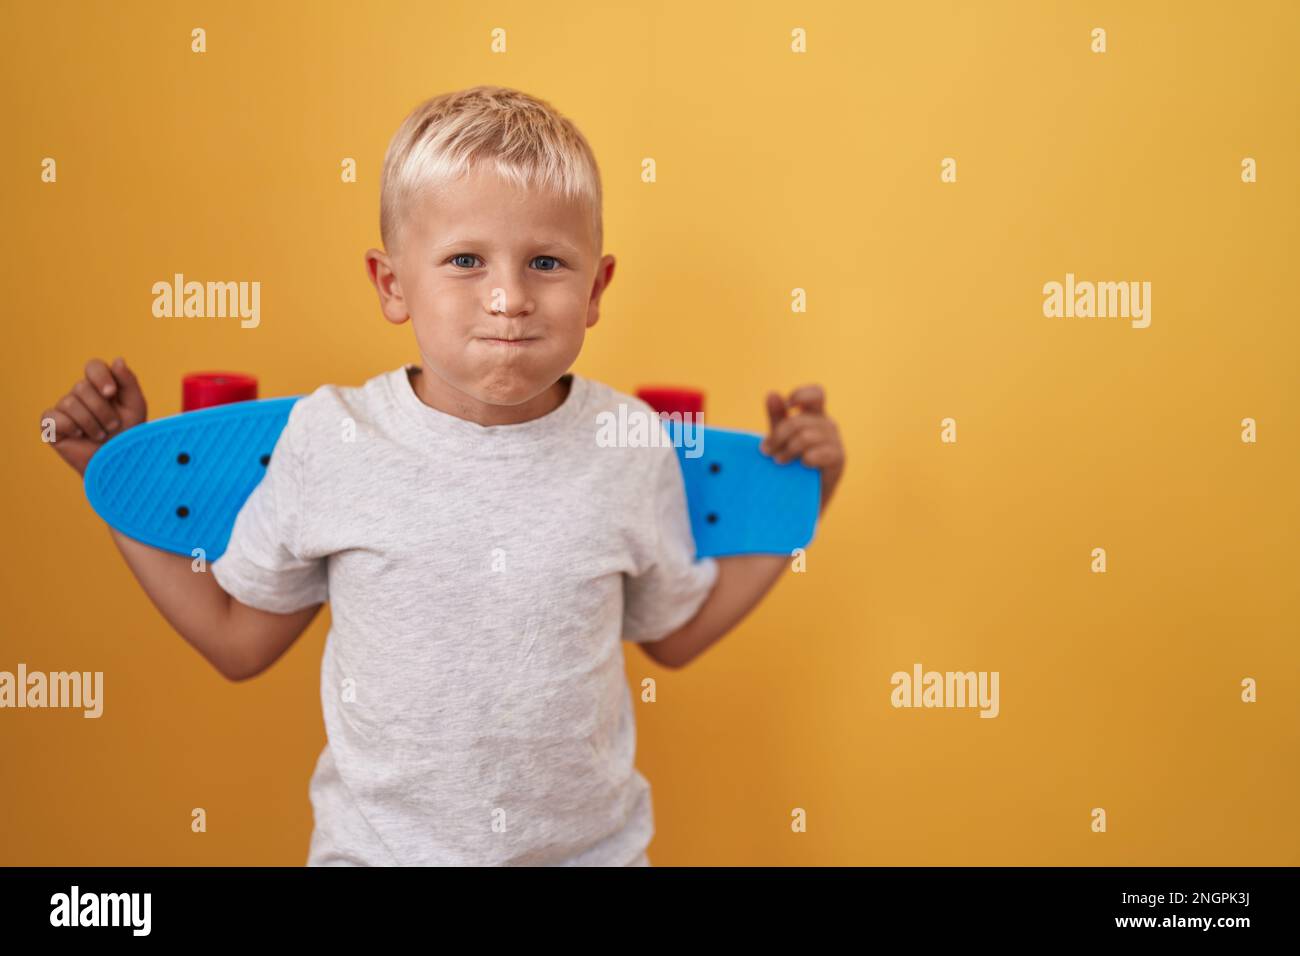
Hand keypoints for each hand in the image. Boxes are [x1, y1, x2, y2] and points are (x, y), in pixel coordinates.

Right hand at [40, 357, 148, 476]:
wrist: (119, 464)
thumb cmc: (129, 436)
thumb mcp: (135, 407)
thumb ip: (128, 382)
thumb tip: (117, 360)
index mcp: (100, 386)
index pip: (93, 366)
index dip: (100, 376)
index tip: (111, 393)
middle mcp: (80, 394)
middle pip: (81, 386)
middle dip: (102, 410)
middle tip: (113, 426)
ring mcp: (64, 409)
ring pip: (69, 402)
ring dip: (90, 423)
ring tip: (101, 436)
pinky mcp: (51, 425)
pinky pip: (53, 417)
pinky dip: (70, 428)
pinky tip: (80, 437)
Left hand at [759, 385, 844, 514]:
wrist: (799, 498)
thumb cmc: (790, 465)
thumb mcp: (780, 439)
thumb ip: (777, 417)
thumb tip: (772, 394)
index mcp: (814, 416)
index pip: (816, 394)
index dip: (802, 395)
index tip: (787, 406)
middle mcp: (827, 426)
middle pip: (802, 419)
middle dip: (779, 434)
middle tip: (766, 451)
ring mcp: (835, 442)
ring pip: (807, 436)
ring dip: (789, 449)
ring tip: (779, 462)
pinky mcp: (839, 460)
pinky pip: (823, 452)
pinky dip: (809, 457)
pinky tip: (803, 465)